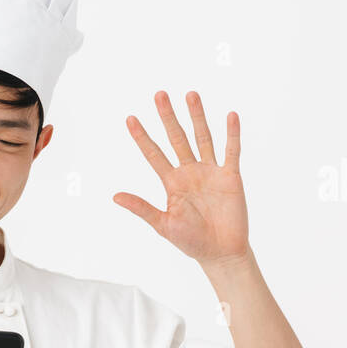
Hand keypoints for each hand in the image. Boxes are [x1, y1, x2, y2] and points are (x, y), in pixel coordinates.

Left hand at [112, 90, 250, 269]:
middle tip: (159, 94)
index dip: (142, 137)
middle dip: (168, 117)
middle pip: (176, 138)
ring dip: (197, 116)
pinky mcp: (231, 176)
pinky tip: (230, 115)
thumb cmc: (191, 241)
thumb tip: (115, 197)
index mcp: (171, 182)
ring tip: (190, 94)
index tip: (130, 119)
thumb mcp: (163, 224)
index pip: (154, 154)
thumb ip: (141, 208)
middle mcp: (189, 171)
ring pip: (202, 137)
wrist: (220, 252)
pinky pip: (231, 151)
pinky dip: (232, 134)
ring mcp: (211, 171)